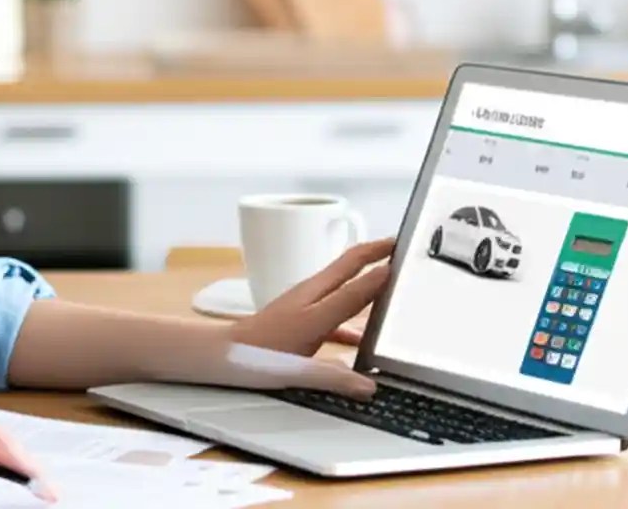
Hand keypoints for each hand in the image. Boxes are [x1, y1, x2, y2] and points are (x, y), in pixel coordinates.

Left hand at [229, 239, 394, 394]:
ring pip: (342, 293)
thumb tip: (371, 381)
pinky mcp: (298, 325)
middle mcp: (312, 295)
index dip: (379, 254)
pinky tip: (361, 340)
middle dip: (374, 257)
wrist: (224, 356)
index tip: (404, 246)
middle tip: (400, 251)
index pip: (354, 265)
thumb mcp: (304, 353)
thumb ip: (339, 361)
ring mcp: (304, 308)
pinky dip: (351, 323)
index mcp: (316, 295)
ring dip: (364, 288)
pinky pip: (332, 318)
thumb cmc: (259, 350)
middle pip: (348, 269)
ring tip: (388, 291)